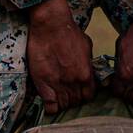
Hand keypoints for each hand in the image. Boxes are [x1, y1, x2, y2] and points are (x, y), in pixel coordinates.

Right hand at [27, 0, 94, 114]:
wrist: (50, 25)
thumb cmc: (69, 32)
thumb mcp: (87, 47)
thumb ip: (88, 64)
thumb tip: (89, 72)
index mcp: (86, 74)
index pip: (88, 97)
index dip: (83, 95)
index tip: (78, 91)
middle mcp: (74, 82)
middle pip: (75, 102)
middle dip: (72, 99)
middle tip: (66, 92)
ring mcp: (58, 84)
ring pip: (64, 106)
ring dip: (62, 103)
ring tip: (58, 95)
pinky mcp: (42, 83)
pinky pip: (50, 106)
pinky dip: (51, 107)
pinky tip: (50, 100)